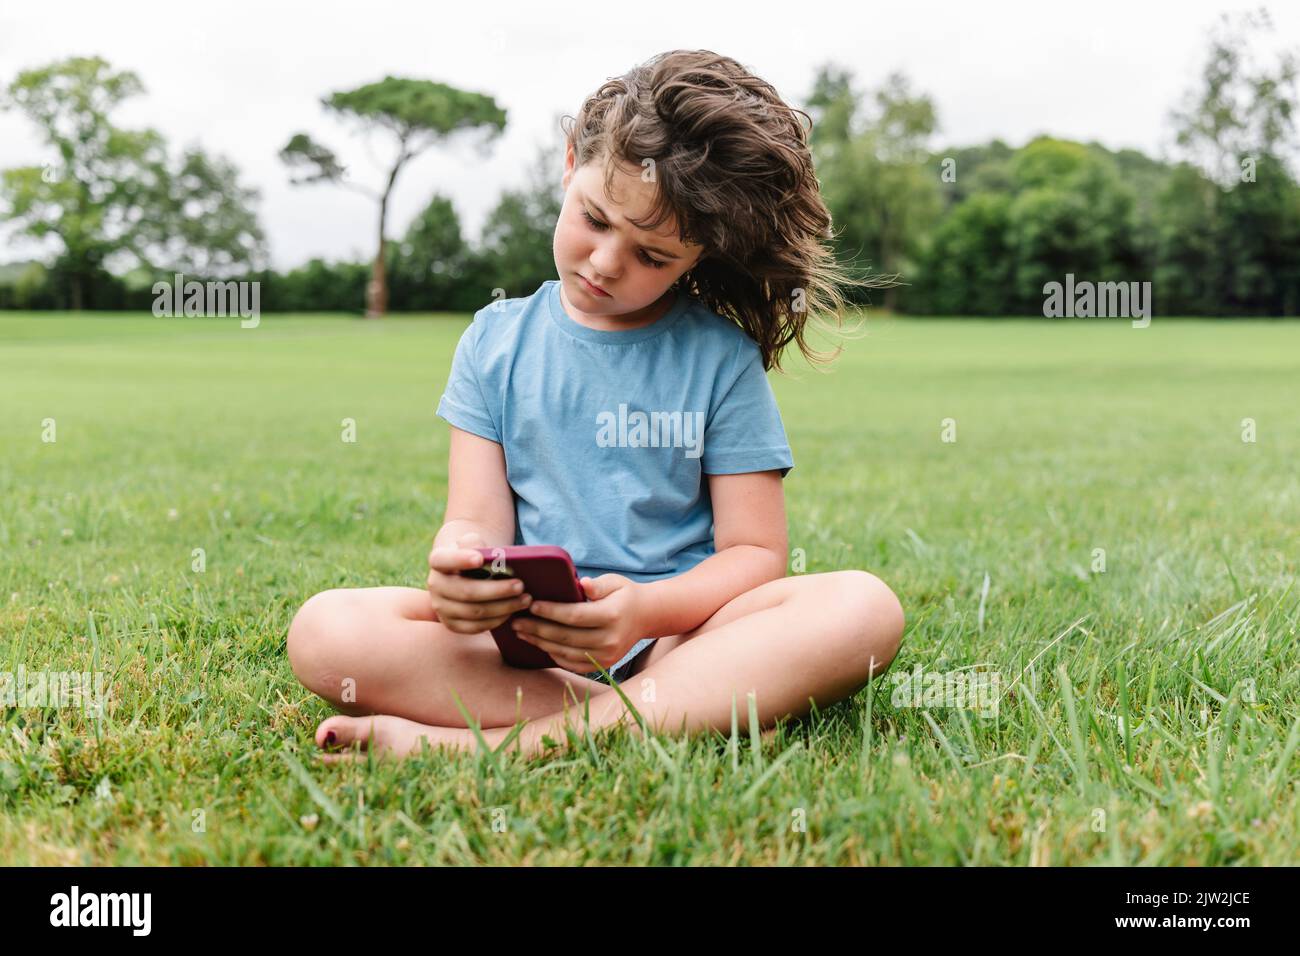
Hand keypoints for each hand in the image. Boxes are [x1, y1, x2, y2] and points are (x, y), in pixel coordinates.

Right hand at [427, 532, 531, 633]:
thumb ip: (475, 543)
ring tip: (525, 599)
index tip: (480, 559)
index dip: (460, 560)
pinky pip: (476, 627)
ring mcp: (441, 607)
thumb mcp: (473, 543)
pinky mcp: (452, 624)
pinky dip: (497, 620)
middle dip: (497, 590)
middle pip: (467, 591)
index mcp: (438, 560)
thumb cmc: (474, 553)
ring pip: (475, 612)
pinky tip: (512, 611)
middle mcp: (435, 585)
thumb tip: (489, 555)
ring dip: (503, 607)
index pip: (444, 559)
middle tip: (521, 586)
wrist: (464, 572)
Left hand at [512, 574, 647, 673]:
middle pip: (566, 637)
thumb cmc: (625, 595)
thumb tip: (581, 584)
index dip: (550, 612)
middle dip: (537, 629)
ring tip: (522, 634)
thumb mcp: (615, 582)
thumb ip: (597, 585)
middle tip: (516, 622)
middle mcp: (610, 639)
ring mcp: (607, 656)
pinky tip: (540, 645)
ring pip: (566, 652)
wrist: (646, 617)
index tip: (531, 605)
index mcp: (611, 616)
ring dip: (541, 643)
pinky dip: (554, 655)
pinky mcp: (604, 664)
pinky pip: (573, 664)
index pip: (574, 616)